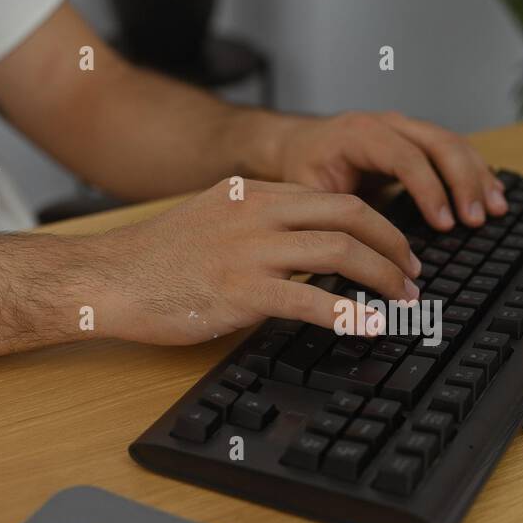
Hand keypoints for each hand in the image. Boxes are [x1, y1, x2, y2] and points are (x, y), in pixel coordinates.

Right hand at [84, 179, 421, 345]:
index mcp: (253, 194)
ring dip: (383, 277)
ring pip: (339, 251)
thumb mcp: (212, 220)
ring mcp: (250, 251)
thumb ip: (259, 225)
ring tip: (402, 299)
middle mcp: (257, 213)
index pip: (334, 198)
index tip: (396, 248)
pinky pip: (310, 300)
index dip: (377, 223)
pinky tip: (369, 328)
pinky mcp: (240, 291)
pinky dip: (349, 314)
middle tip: (413, 272)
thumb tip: (306, 248)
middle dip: (394, 244)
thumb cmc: (155, 260)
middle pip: (349, 214)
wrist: (108, 279)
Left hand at [268, 111, 508, 230]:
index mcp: (359, 134)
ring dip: (478, 177)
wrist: (298, 144)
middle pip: (439, 143)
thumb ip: (337, 215)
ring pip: (453, 143)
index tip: (445, 223)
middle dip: (463, 183)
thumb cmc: (302, 170)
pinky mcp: (417, 138)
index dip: (429, 190)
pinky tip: (492, 193)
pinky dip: (476, 171)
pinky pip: (454, 148)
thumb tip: (365, 253)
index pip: (405, 157)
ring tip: (496, 209)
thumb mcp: (308, 193)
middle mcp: (387, 123)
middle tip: (477, 219)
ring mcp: (405, 127)